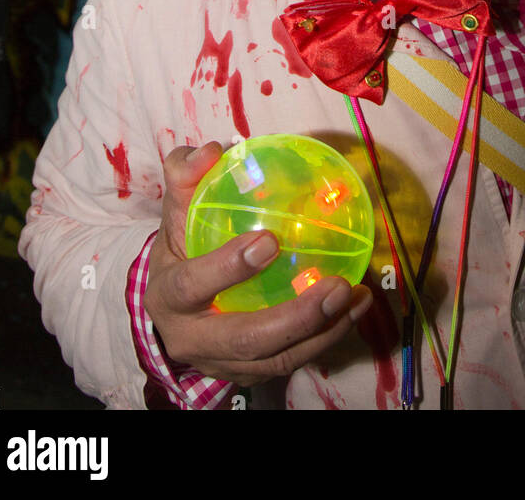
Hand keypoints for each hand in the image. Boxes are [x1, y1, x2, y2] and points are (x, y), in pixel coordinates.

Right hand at [144, 142, 372, 386]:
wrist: (173, 307)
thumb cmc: (182, 249)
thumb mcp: (176, 211)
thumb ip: (187, 176)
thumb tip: (212, 151)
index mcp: (168, 295)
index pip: (191, 286)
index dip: (227, 269)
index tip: (270, 241)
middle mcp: (192, 338)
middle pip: (244, 339)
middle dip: (294, 317)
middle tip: (335, 285)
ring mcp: (222, 363)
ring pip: (275, 358)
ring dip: (321, 331)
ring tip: (354, 296)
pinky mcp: (250, 372)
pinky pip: (292, 361)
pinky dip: (328, 337)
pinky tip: (356, 308)